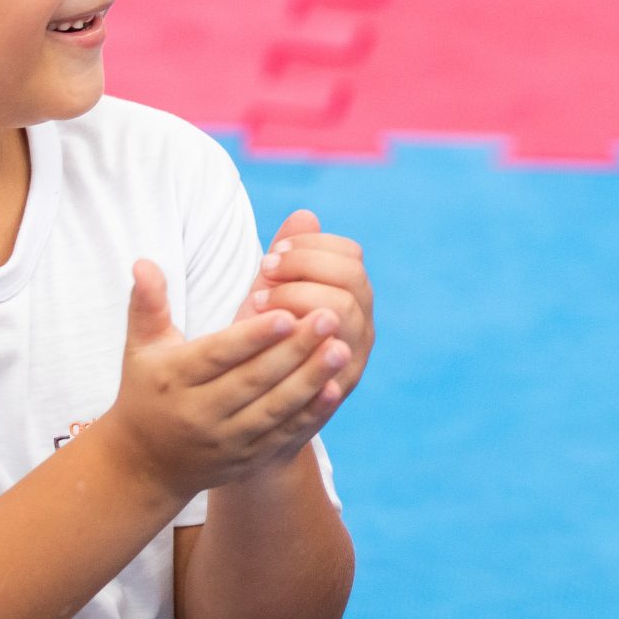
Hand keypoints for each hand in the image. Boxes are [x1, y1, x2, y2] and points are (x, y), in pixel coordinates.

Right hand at [98, 259, 350, 502]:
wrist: (145, 464)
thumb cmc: (147, 389)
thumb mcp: (141, 348)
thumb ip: (147, 304)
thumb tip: (144, 262)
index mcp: (175, 379)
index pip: (217, 355)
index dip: (252, 336)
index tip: (286, 313)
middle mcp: (199, 412)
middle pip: (252, 379)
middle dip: (293, 349)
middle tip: (329, 316)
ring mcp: (224, 439)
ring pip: (273, 408)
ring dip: (309, 380)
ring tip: (342, 348)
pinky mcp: (245, 458)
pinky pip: (281, 435)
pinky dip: (309, 415)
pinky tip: (334, 388)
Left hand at [238, 209, 373, 402]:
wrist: (260, 402)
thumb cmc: (266, 338)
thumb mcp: (274, 293)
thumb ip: (289, 256)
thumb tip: (305, 216)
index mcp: (352, 295)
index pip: (350, 255)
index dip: (311, 247)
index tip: (272, 253)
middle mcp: (361, 324)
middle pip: (352, 278)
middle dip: (304, 267)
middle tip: (263, 272)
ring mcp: (353, 357)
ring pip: (341, 313)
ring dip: (297, 299)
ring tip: (256, 303)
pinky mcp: (335, 390)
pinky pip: (329, 359)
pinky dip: (304, 345)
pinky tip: (269, 334)